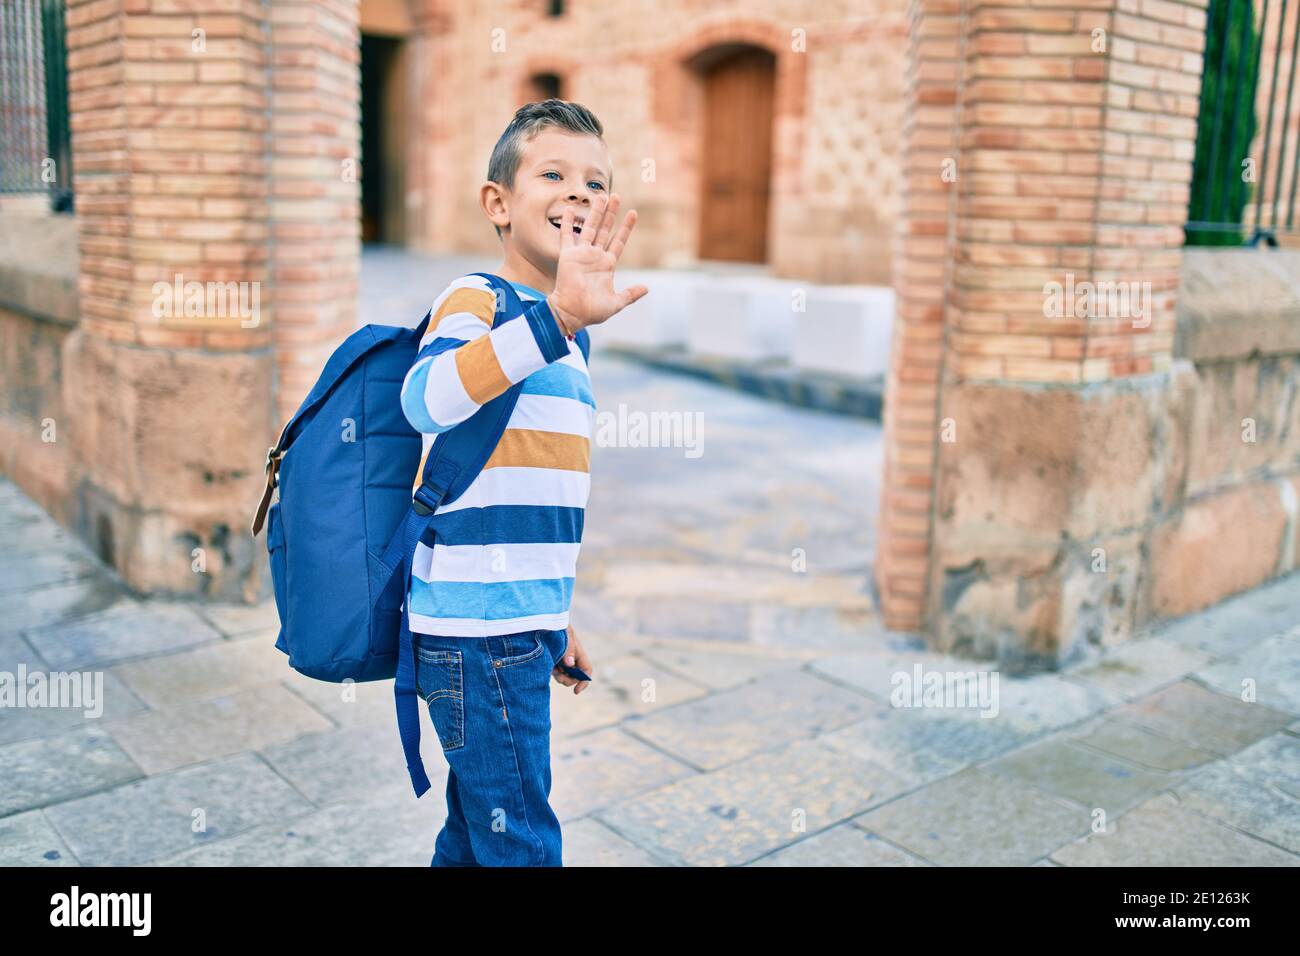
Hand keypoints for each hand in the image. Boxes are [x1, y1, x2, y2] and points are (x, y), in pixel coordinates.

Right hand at [548, 193, 647, 333]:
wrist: (572, 313)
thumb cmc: (592, 310)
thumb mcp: (616, 303)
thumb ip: (630, 294)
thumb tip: (647, 288)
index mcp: (607, 265)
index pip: (619, 241)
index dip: (626, 228)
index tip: (633, 213)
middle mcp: (595, 256)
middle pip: (605, 229)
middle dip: (611, 213)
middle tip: (616, 196)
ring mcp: (582, 254)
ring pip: (589, 227)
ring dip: (595, 212)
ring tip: (601, 196)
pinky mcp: (568, 255)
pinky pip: (567, 235)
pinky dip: (568, 222)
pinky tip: (569, 209)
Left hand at [551, 623, 591, 694]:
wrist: (547, 622)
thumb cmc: (558, 627)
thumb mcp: (565, 636)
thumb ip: (568, 650)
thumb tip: (569, 664)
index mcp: (578, 652)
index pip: (586, 670)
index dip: (584, 681)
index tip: (576, 691)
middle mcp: (572, 658)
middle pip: (575, 676)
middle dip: (567, 680)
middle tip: (557, 675)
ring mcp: (563, 660)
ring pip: (565, 676)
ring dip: (559, 676)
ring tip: (552, 668)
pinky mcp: (554, 660)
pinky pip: (557, 672)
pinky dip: (554, 672)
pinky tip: (549, 666)